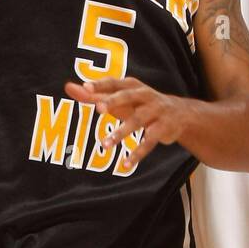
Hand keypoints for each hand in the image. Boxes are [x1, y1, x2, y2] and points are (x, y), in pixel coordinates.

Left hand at [64, 76, 191, 164]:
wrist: (180, 114)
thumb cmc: (141, 104)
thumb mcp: (120, 98)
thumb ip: (94, 95)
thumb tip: (68, 87)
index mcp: (131, 86)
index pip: (113, 83)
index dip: (99, 85)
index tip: (84, 87)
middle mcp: (144, 95)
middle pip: (127, 97)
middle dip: (113, 101)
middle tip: (98, 108)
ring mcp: (155, 111)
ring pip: (137, 121)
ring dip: (121, 133)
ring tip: (105, 145)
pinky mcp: (163, 128)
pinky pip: (149, 141)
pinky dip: (137, 153)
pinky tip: (125, 164)